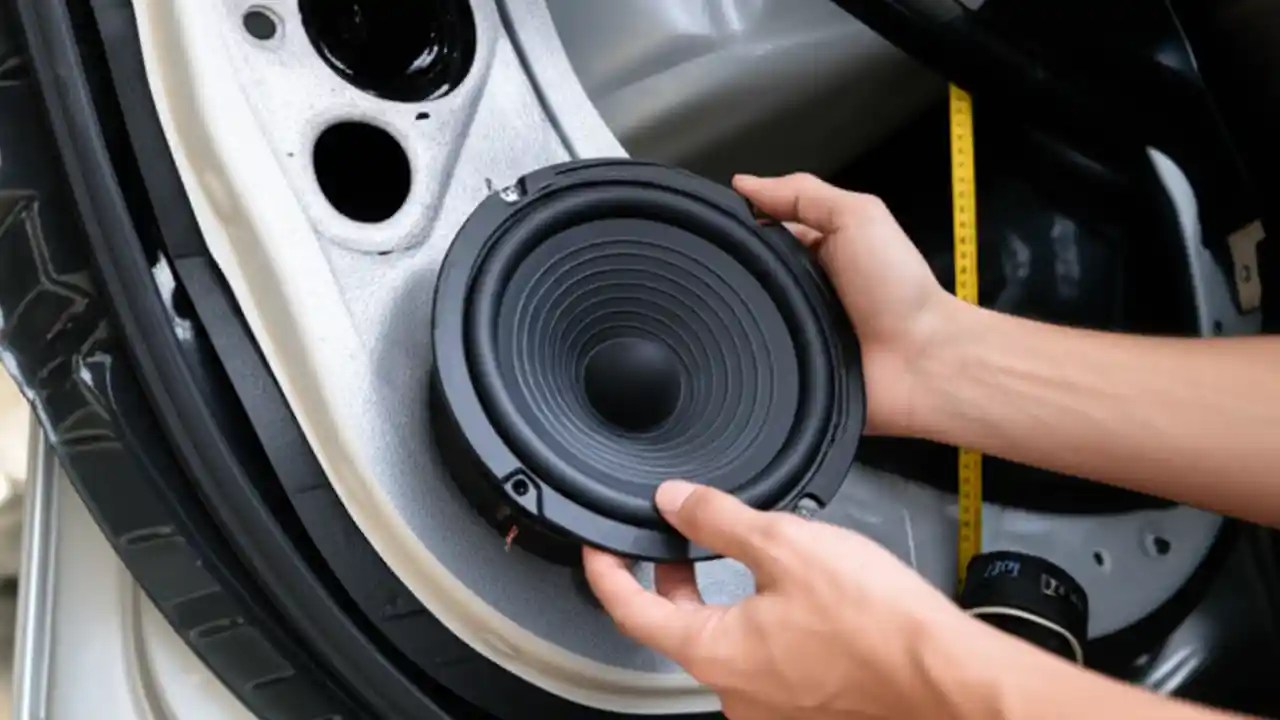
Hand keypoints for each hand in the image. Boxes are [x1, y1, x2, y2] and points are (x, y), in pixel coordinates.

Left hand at [583, 481, 1000, 719]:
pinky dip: (760, 626)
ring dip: (721, 602)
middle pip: (677, 629)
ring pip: (724, 645)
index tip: (599, 550)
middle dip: (670, 580)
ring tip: (742, 558)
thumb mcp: (786, 545)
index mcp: (715, 654)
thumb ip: (718, 519)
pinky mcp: (806, 709)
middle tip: (674, 542)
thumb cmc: (877, 622)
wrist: (946, 676)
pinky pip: (764, 663)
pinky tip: (792, 598)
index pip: (631, 611)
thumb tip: (674, 501)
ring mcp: (771, 708)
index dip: (607, 572)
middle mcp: (735, 693)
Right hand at [734, 173, 962, 434]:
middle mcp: (804, 287)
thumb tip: (745, 183)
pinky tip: (744, 342)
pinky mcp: (790, 364)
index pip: (763, 231)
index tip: (715, 227)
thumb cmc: (898, 287)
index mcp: (818, 248)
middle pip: (751, 273)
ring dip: (742, 311)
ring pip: (748, 313)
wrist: (922, 361)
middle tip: (723, 271)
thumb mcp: (858, 217)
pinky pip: (756, 353)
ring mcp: (796, 327)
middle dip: (734, 271)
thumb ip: (805, 195)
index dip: (740, 226)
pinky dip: (750, 348)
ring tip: (736, 307)